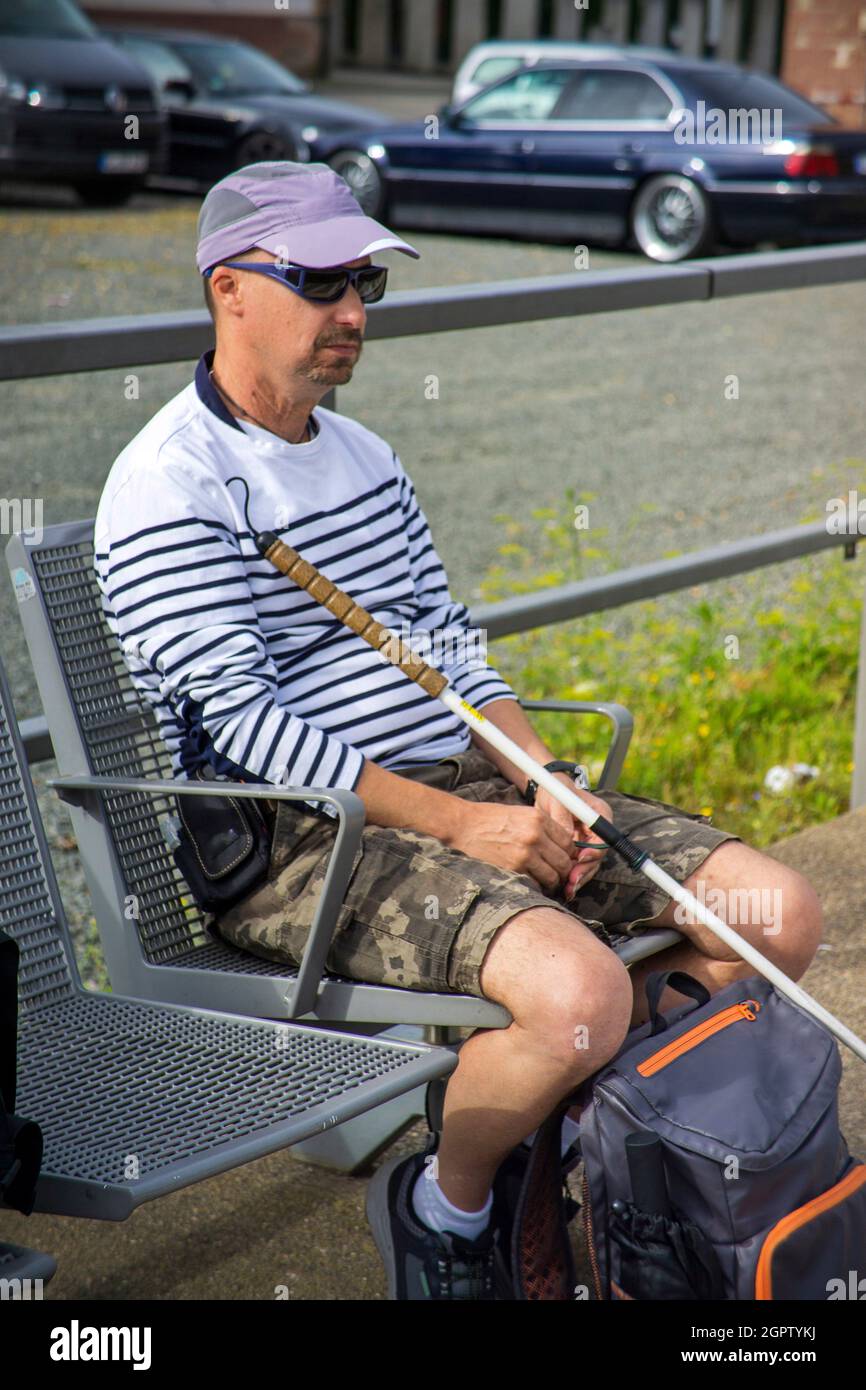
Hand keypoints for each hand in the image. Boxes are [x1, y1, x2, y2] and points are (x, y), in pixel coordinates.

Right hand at [448, 800, 576, 894]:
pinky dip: (535, 886)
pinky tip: (528, 881)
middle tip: (557, 875)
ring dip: (551, 882)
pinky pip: (534, 884)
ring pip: (553, 877)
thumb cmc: (489, 819)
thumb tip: (563, 846)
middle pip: (564, 862)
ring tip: (544, 881)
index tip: (564, 860)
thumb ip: (542, 828)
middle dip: (563, 872)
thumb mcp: (520, 814)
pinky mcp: (513, 869)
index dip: (569, 854)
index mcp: (539, 819)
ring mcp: (525, 853)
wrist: (462, 826)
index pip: (569, 842)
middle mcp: (535, 835)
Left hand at [534, 774, 612, 900]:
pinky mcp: (579, 848)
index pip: (603, 838)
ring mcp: (589, 840)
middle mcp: (598, 830)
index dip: (593, 852)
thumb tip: (567, 840)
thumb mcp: (557, 800)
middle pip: (597, 856)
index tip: (580, 859)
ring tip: (567, 890)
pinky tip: (564, 887)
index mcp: (600, 815)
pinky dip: (572, 876)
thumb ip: (563, 819)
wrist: (549, 789)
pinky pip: (578, 865)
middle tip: (571, 883)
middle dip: (584, 871)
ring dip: (578, 878)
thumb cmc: (555, 790)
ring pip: (588, 864)